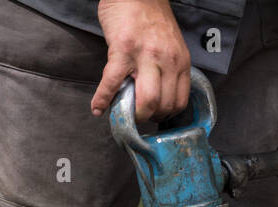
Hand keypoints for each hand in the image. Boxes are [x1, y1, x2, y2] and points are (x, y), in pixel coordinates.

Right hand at [91, 0, 190, 121]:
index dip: (166, 114)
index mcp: (180, 61)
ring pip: (146, 100)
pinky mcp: (122, 50)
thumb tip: (158, 93)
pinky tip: (97, 109)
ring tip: (125, 112)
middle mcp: (167, 61)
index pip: (179, 101)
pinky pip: (112, 83)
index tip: (155, 115)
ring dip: (134, 114)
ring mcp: (145, 56)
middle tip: (139, 116)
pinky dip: (102, 99)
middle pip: (163, 105)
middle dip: (150, 118)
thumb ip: (168, 68)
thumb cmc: (151, 18)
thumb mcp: (171, 45)